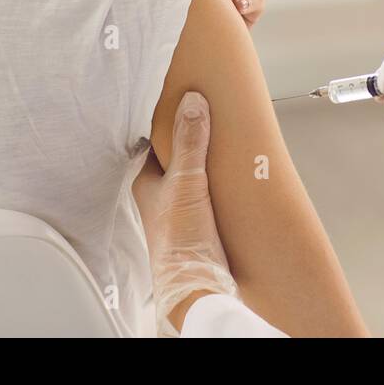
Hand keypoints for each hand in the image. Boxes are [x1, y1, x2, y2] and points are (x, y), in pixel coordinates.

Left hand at [132, 92, 237, 335]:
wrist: (197, 283)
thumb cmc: (179, 239)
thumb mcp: (185, 180)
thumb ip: (189, 141)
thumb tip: (192, 103)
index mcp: (146, 182)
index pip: (156, 141)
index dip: (170, 122)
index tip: (186, 101)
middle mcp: (161, 194)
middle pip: (178, 156)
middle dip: (194, 139)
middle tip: (212, 115)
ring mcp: (181, 208)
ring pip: (195, 174)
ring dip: (210, 160)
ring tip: (228, 138)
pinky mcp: (201, 221)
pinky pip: (211, 191)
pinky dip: (222, 180)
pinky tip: (236, 172)